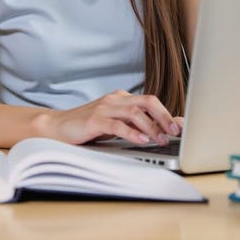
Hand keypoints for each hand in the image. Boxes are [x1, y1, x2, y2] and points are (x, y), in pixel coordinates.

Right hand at [44, 90, 182, 146]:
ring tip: (161, 140)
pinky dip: (133, 133)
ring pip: (135, 112)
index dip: (168, 114)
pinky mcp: (95, 120)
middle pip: (148, 102)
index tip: (181, 127)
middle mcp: (116, 99)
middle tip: (175, 132)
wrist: (58, 126)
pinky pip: (118, 125)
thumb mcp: (115, 124)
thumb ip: (136, 124)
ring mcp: (105, 108)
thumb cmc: (88, 127)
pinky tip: (142, 141)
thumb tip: (163, 130)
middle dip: (165, 116)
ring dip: (152, 127)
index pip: (151, 102)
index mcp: (122, 98)